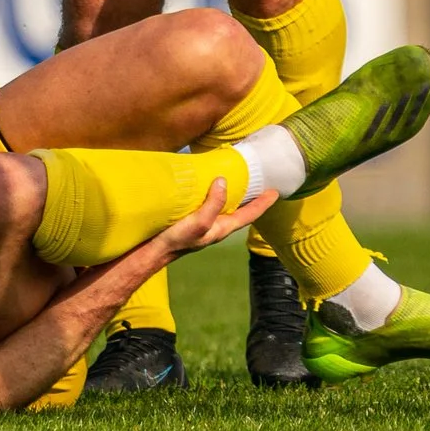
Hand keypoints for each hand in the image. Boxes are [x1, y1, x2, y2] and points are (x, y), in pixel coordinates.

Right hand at [142, 179, 276, 262]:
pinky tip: (208, 185)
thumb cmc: (178, 239)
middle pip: (240, 210)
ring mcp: (204, 222)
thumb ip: (213, 203)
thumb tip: (223, 181)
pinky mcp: (191, 218)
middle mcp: (216, 225)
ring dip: (233, 194)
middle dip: (251, 198)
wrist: (153, 250)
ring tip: (239, 180)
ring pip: (225, 206)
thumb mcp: (199, 222)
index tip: (276, 192)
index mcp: (223, 228)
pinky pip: (209, 203)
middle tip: (261, 182)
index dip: (262, 203)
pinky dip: (214, 193)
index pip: (249, 214)